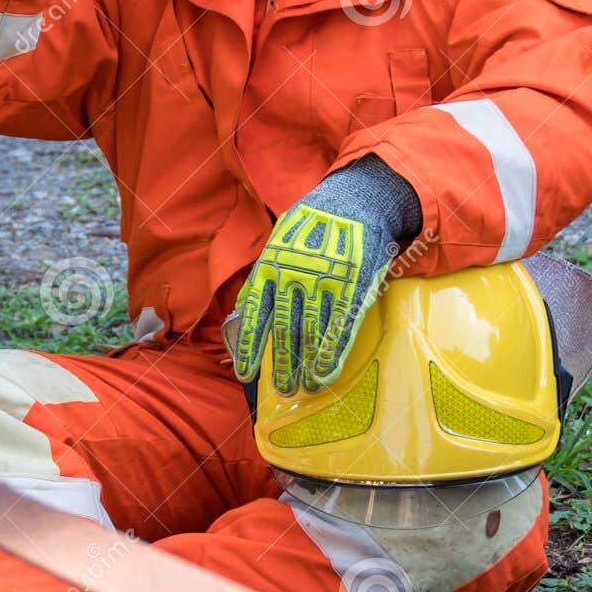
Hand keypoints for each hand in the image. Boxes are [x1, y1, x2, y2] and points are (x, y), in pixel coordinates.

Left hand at [232, 157, 417, 397]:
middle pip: (285, 330)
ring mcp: (324, 282)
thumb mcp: (276, 244)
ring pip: (312, 332)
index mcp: (271, 267)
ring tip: (305, 386)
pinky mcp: (351, 284)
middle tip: (283, 390)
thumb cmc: (309, 228)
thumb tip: (240, 313)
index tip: (246, 374)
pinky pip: (339, 325)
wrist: (351, 201)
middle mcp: (294, 277)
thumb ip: (260, 279)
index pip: (256, 314)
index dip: (251, 347)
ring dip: (307, 364)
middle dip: (283, 364)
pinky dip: (332, 351)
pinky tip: (327, 370)